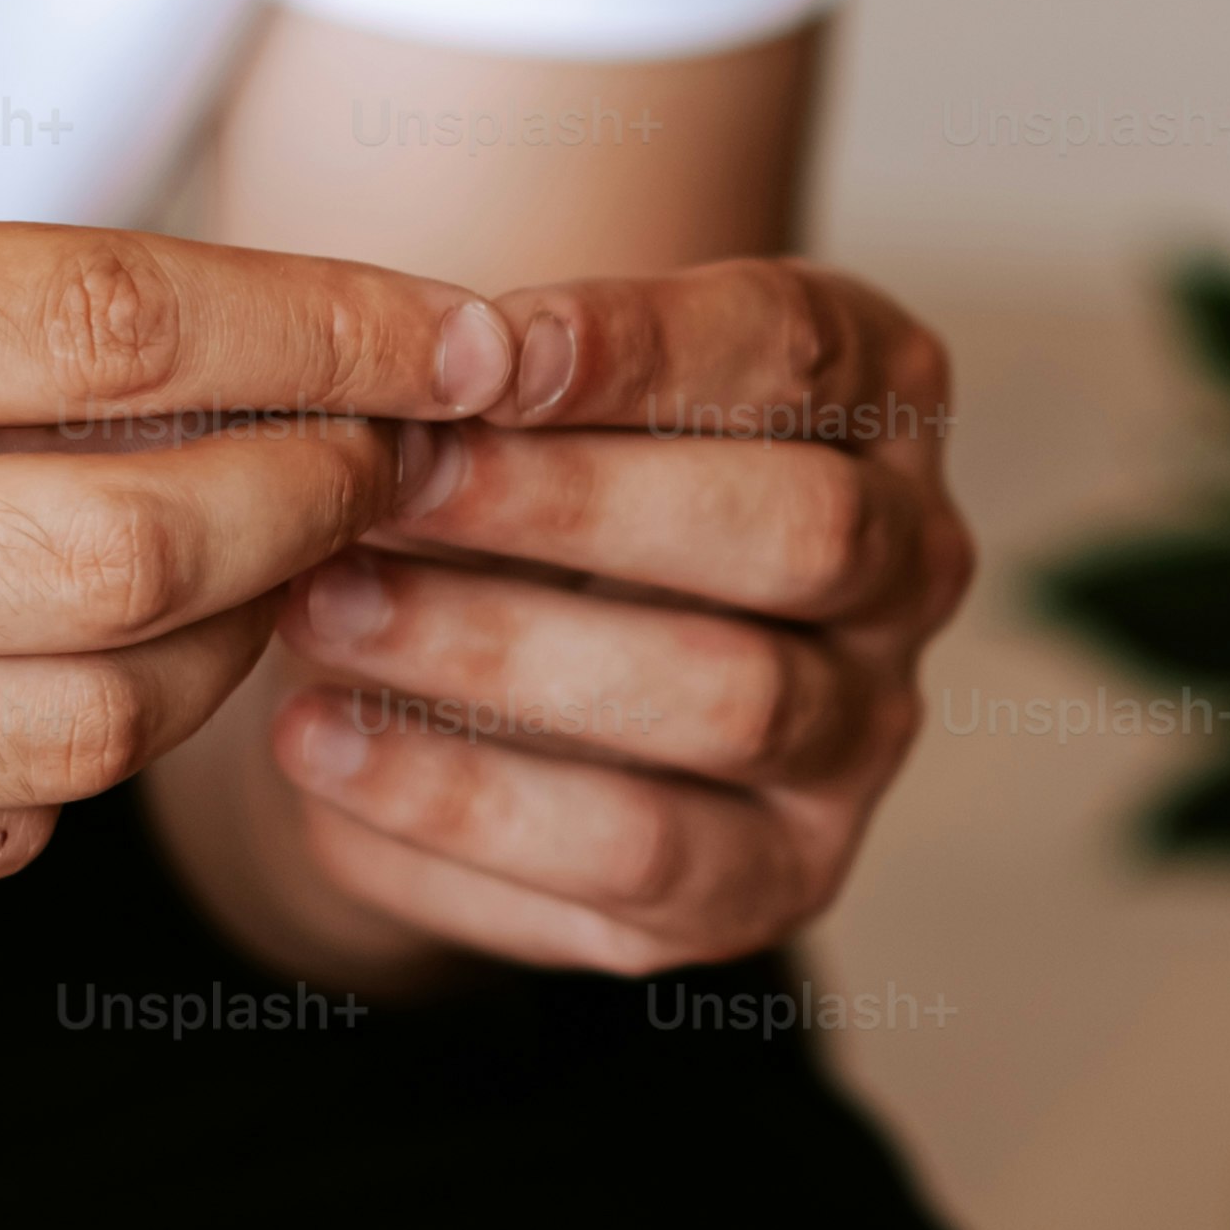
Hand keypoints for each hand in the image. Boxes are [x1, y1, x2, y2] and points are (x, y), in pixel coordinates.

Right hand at [0, 207, 487, 961]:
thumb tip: (232, 354)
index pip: (106, 325)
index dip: (321, 329)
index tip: (440, 331)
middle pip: (142, 548)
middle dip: (313, 501)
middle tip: (367, 464)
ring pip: (92, 725)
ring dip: (218, 650)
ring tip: (238, 578)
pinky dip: (58, 774)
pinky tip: (45, 696)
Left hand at [166, 257, 969, 977]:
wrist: (482, 686)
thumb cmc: (523, 493)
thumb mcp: (533, 402)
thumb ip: (502, 382)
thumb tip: (426, 380)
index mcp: (876, 401)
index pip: (797, 351)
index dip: (640, 348)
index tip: (474, 351)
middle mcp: (907, 569)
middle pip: (802, 532)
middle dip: (578, 504)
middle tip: (386, 486)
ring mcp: (858, 739)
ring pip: (733, 702)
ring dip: (504, 655)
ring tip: (324, 614)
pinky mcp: (772, 880)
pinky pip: (636, 857)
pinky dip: (459, 803)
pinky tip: (322, 742)